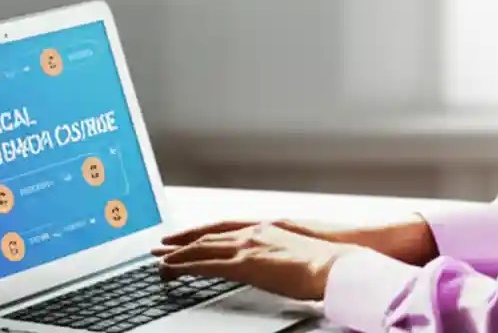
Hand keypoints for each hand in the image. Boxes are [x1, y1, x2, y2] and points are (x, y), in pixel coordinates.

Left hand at [153, 221, 358, 300]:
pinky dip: (186, 266)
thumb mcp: (301, 246)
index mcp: (267, 227)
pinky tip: (174, 270)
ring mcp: (249, 246)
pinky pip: (207, 265)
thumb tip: (277, 261)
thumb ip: (282, 250)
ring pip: (203, 247)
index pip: (226, 226)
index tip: (187, 235)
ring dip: (179, 253)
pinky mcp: (246, 264)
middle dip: (184, 240)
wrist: (337, 261)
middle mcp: (254, 231)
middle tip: (162, 246)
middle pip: (209, 234)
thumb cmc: (328, 257)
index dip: (203, 231)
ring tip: (161, 261)